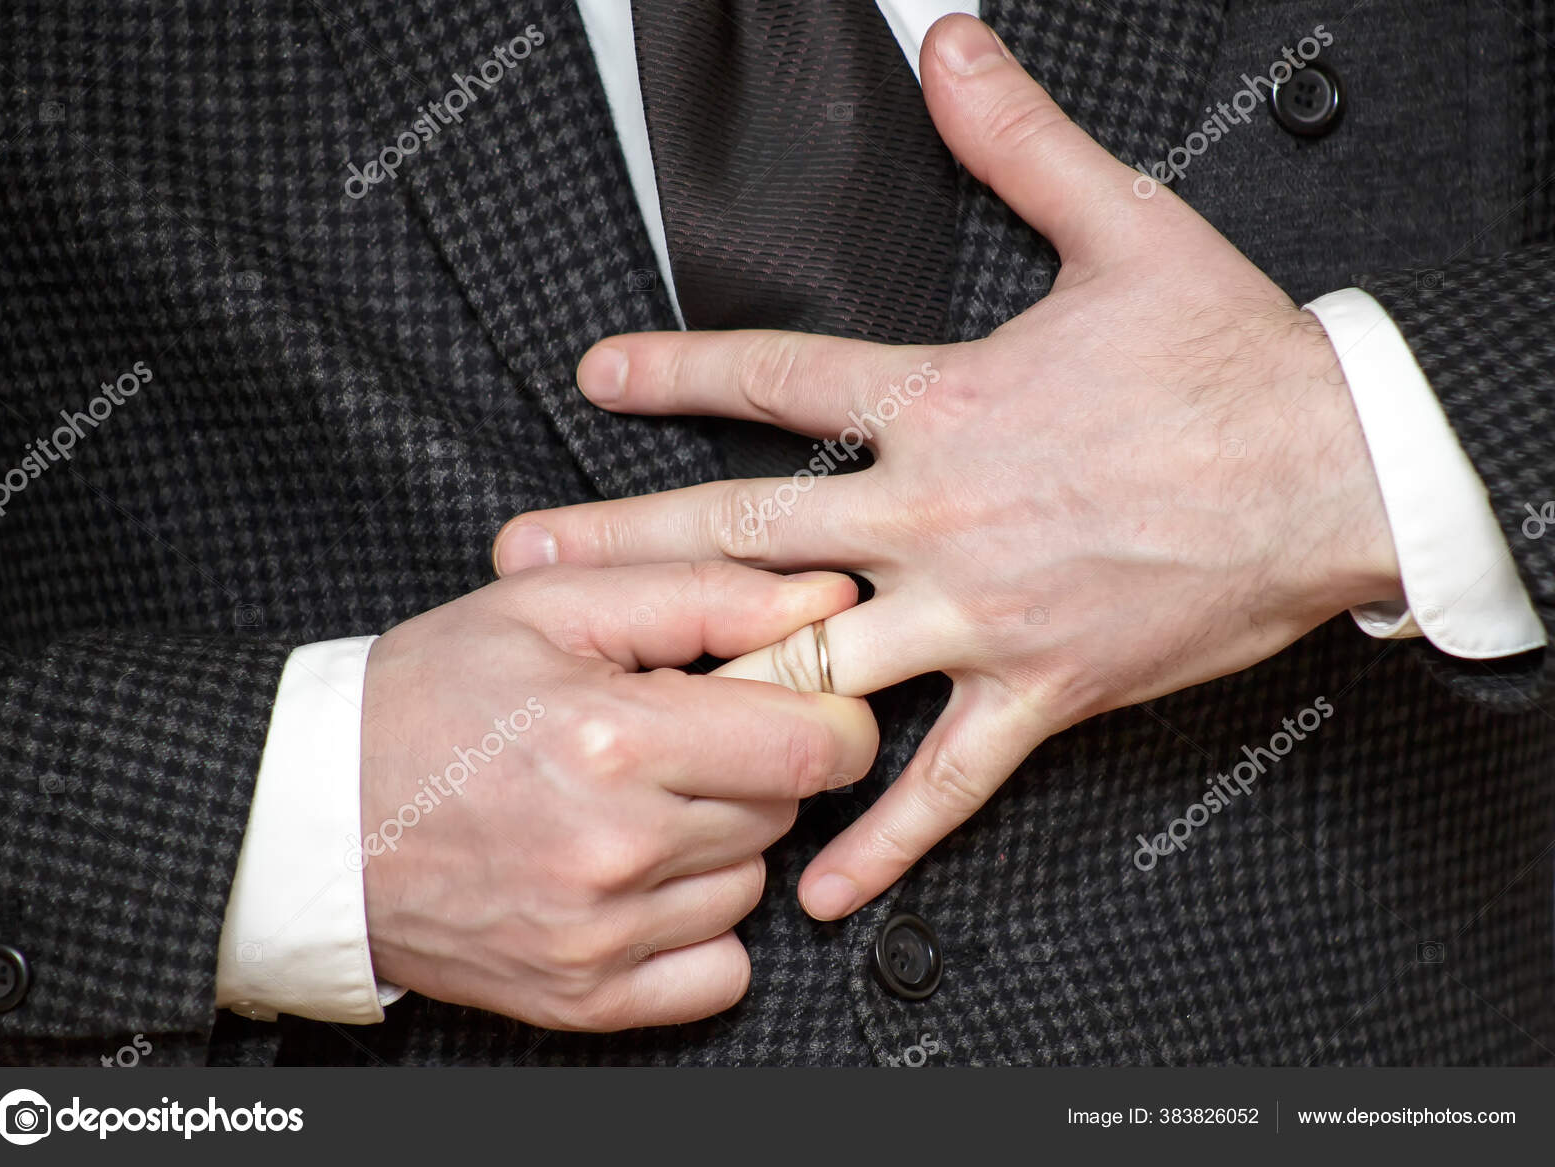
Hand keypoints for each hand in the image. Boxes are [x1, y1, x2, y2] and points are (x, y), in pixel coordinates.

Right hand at [359, 562, 876, 1029]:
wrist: (314, 814)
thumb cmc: (430, 695)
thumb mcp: (554, 604)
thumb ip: (704, 594)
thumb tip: (829, 601)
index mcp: (613, 739)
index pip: (811, 746)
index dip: (830, 715)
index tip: (801, 701)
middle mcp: (616, 849)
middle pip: (783, 810)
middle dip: (752, 765)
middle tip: (673, 738)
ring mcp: (600, 935)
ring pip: (751, 883)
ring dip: (719, 841)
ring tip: (633, 802)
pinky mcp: (583, 997)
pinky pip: (719, 971)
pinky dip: (698, 925)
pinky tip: (638, 878)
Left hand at [491, 15, 1400, 920]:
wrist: (1334, 470)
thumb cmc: (1231, 361)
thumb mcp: (1126, 226)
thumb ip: (1018, 139)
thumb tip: (950, 47)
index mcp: (946, 404)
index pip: (779, 383)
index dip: (678, 371)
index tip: (597, 377)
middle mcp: (938, 515)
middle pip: (747, 536)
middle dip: (625, 550)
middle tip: (528, 568)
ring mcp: (979, 614)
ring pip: (815, 664)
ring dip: (707, 696)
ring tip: (616, 730)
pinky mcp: (1039, 689)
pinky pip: (944, 781)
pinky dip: (880, 835)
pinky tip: (817, 886)